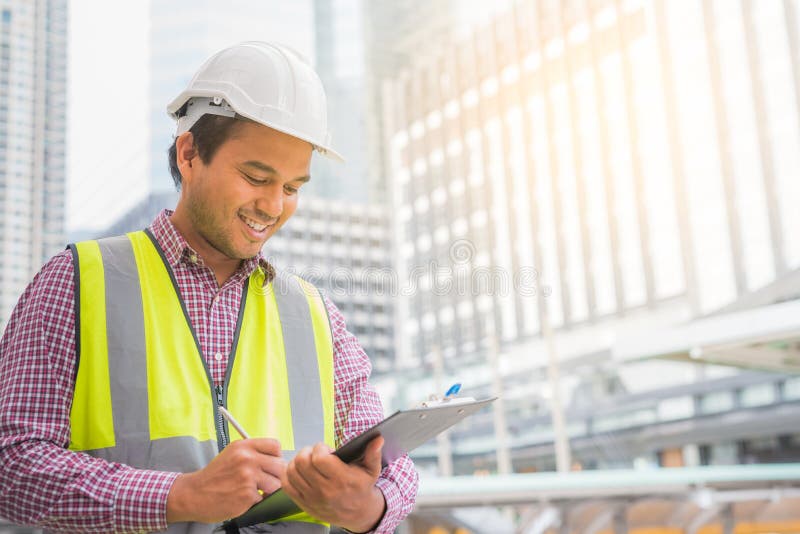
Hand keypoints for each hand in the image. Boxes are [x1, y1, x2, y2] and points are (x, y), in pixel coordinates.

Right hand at [166, 438, 284, 523]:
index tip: (269, 464)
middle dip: (274, 475)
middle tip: (262, 481)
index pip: (275, 446)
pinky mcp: (247, 494)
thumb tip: (277, 459)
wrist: (193, 494)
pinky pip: (264, 498)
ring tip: (252, 490)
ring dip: (267, 490)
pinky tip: (242, 498)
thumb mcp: (231, 454)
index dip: (276, 456)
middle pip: (280, 465)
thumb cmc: (214, 476)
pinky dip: (256, 501)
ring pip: (276, 484)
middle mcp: (247, 458)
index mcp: (244, 446)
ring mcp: (248, 476)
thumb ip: (253, 453)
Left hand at [281, 436, 386, 532]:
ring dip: (297, 461)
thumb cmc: (362, 488)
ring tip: (308, 461)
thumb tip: (378, 439)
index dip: (320, 448)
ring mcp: (312, 498)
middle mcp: (325, 490)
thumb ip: (373, 454)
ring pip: (292, 472)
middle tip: (315, 453)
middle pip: (302, 462)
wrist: (358, 513)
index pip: (319, 458)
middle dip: (307, 451)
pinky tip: (299, 471)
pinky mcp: (304, 503)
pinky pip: (287, 485)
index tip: (326, 448)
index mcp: (341, 480)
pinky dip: (289, 474)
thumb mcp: (372, 470)